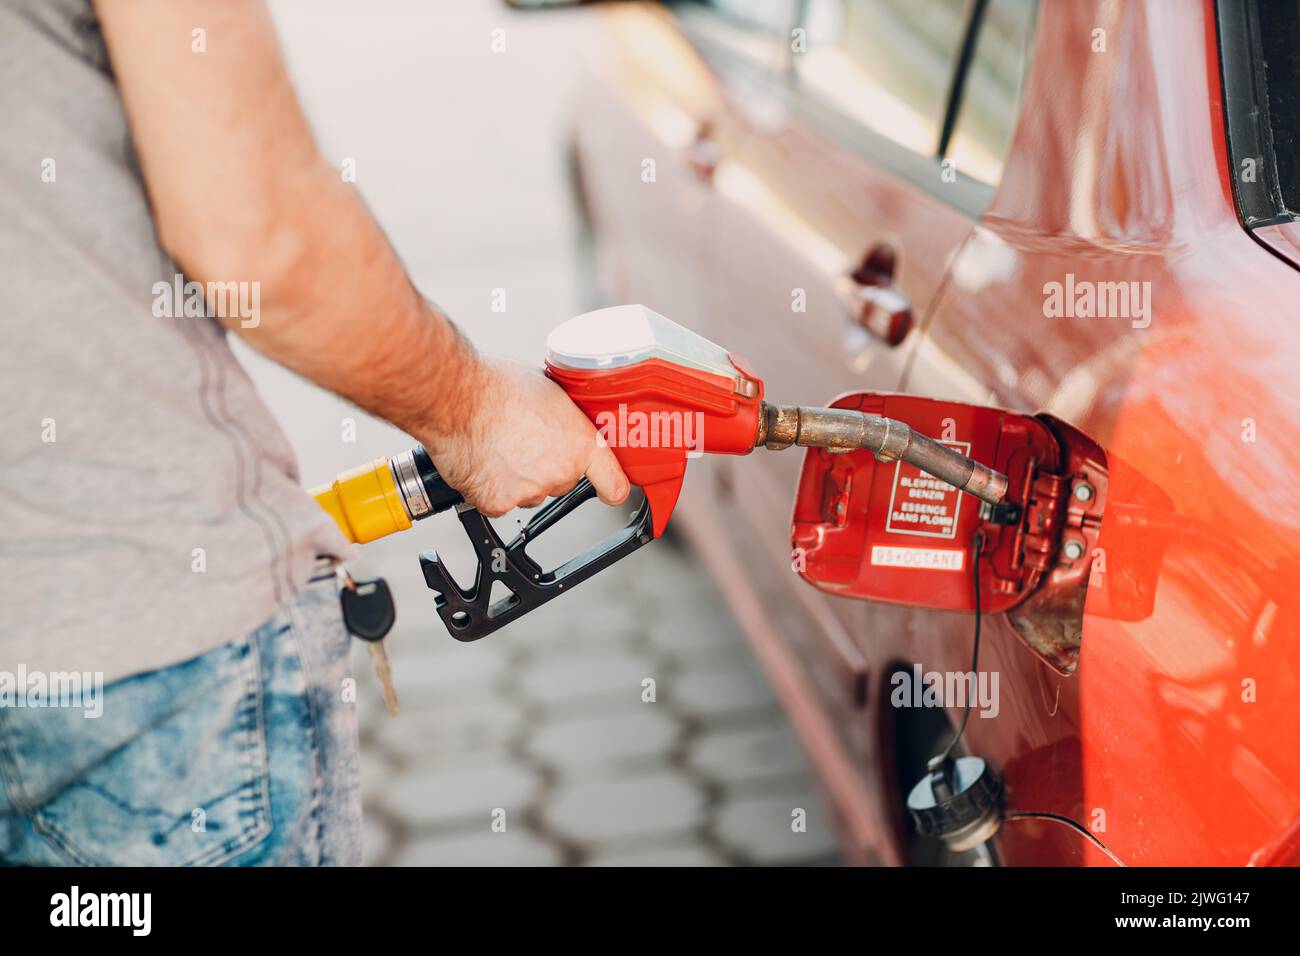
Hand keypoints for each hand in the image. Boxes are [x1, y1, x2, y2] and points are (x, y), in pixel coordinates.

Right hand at [422, 356, 629, 516]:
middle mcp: (560, 472)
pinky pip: (497, 501)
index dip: (611, 487)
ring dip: (516, 477)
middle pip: (559, 481)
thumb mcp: (548, 391)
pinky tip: (482, 460)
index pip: (612, 481)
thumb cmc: (496, 386)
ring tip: (498, 445)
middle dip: (544, 467)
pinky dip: (487, 487)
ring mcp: (530, 491)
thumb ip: (562, 417)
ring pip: (528, 492)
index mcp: (579, 443)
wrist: (456, 398)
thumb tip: (559, 419)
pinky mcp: (498, 503)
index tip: (609, 490)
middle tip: (522, 441)